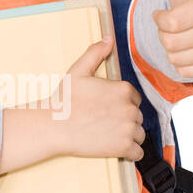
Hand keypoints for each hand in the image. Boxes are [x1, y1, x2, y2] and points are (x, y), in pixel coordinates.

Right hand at [52, 32, 145, 160]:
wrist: (53, 126)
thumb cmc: (64, 100)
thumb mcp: (78, 71)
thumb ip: (96, 53)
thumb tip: (108, 39)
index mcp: (123, 89)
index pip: (134, 98)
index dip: (122, 103)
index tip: (108, 109)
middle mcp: (130, 109)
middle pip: (137, 117)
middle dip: (125, 120)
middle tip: (105, 122)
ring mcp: (128, 129)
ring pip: (139, 134)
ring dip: (129, 136)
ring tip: (109, 135)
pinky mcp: (123, 148)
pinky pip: (138, 153)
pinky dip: (130, 152)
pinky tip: (117, 148)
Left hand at [151, 0, 192, 77]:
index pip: (169, 23)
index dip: (159, 18)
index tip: (165, 11)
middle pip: (170, 42)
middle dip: (164, 34)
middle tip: (173, 25)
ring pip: (176, 58)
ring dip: (171, 49)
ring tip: (181, 35)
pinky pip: (185, 72)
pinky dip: (180, 63)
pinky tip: (188, 49)